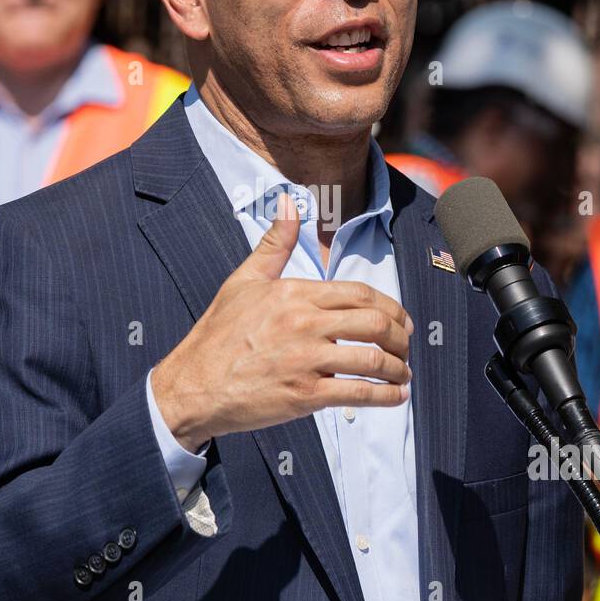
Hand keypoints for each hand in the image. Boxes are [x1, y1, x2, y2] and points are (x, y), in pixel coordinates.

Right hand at [151, 194, 412, 451]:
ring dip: (397, 368)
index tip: (399, 320)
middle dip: (401, 336)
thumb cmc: (217, 335)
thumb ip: (274, 244)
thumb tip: (288, 203)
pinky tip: (395, 397)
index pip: (360, 293)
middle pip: (375, 323)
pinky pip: (358, 393)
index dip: (390, 306)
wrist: (193, 385)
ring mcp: (306, 360)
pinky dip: (385, 396)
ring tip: (402, 375)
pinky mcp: (305, 395)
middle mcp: (304, 324)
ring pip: (372, 360)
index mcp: (294, 294)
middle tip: (406, 346)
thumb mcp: (242, 281)